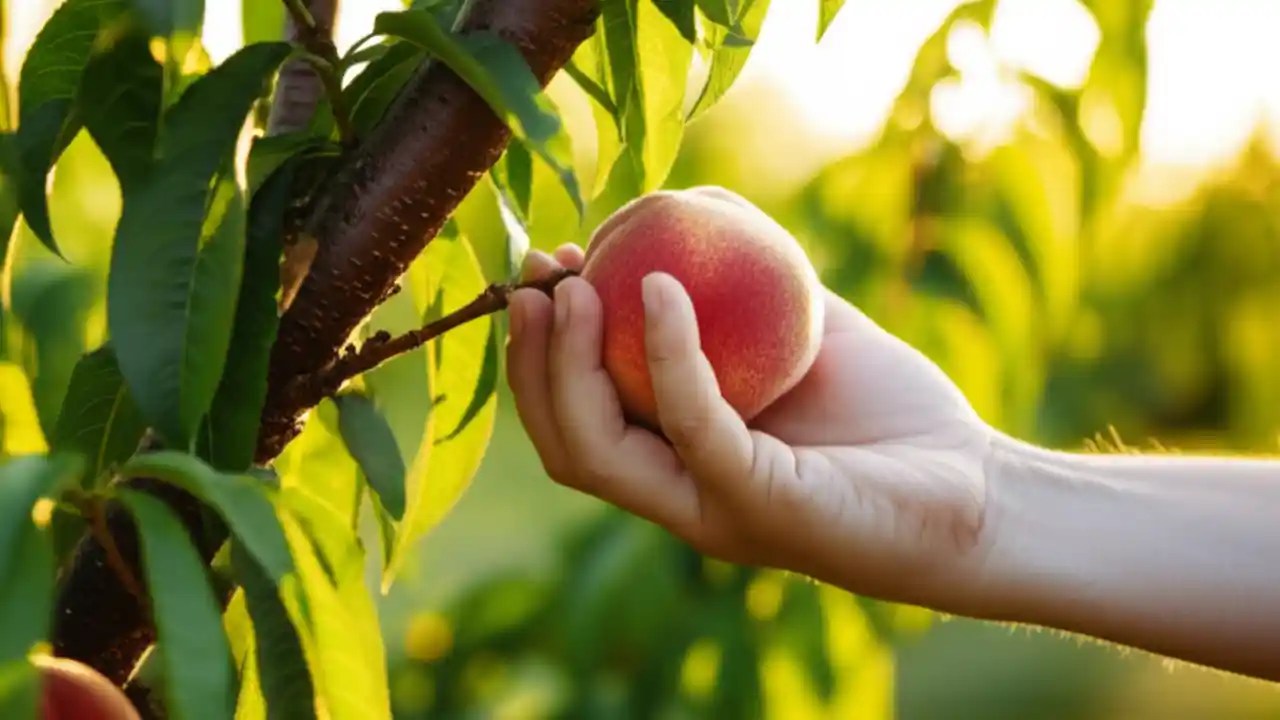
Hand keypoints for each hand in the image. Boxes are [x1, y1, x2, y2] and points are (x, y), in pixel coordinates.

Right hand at [506, 245, 996, 611]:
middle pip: (566, 437)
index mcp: (677, 461)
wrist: (979, 494)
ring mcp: (712, 509)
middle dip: (531, 357)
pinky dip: (669, 355)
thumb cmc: (893, 415)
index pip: (577, 413)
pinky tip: (661, 291)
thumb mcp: (805, 329)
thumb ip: (746, 285)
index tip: (551, 265)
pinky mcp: (761, 507)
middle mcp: (679, 492)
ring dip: (567, 366)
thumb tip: (687, 209)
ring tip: (572, 288)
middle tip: (537, 278)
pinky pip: (695, 427)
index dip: (542, 346)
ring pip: (597, 449)